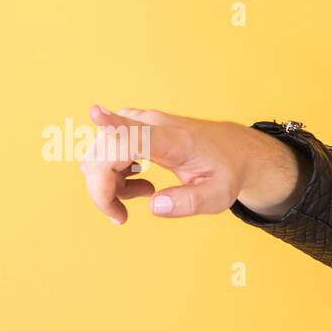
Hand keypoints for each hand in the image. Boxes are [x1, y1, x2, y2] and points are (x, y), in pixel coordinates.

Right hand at [78, 105, 299, 224]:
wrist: (236, 150)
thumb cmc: (227, 172)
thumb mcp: (219, 196)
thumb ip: (189, 203)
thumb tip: (154, 207)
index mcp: (176, 141)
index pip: (139, 130)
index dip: (112, 126)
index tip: (95, 113)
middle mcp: (154, 125)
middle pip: (106, 150)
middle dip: (101, 189)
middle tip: (121, 216)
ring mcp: (143, 122)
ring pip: (101, 151)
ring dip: (108, 182)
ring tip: (145, 193)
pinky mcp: (137, 126)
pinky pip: (107, 147)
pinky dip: (112, 172)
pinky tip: (140, 182)